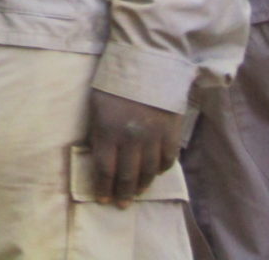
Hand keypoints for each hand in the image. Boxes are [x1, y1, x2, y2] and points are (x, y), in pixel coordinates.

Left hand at [86, 89, 182, 206]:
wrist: (148, 62)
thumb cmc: (115, 81)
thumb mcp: (96, 104)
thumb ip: (97, 130)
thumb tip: (96, 153)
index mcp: (108, 131)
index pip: (104, 169)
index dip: (103, 187)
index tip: (102, 199)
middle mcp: (131, 139)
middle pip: (127, 175)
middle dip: (123, 193)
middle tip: (121, 205)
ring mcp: (153, 138)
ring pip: (148, 172)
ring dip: (141, 185)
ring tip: (137, 193)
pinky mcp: (171, 133)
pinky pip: (167, 160)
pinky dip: (160, 170)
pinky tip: (155, 173)